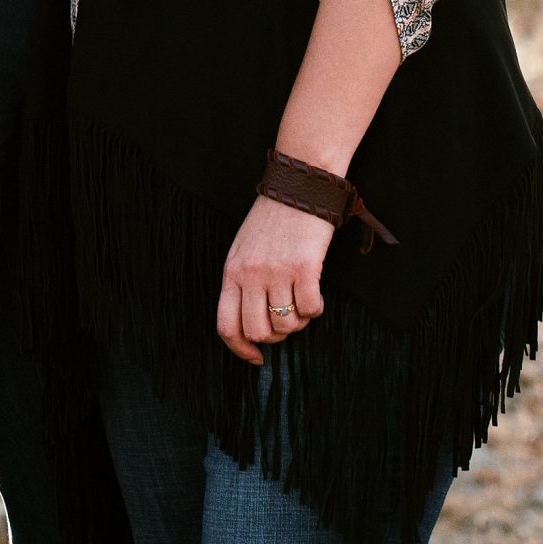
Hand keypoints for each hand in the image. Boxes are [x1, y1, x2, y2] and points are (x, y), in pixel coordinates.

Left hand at [216, 194, 334, 364]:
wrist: (298, 186)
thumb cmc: (273, 219)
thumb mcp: (244, 249)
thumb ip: (242, 282)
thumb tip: (252, 325)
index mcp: (232, 270)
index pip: (226, 326)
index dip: (241, 350)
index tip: (256, 358)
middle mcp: (251, 274)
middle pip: (258, 332)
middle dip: (275, 336)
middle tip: (286, 320)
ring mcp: (277, 271)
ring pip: (286, 325)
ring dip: (298, 321)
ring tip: (301, 300)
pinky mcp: (305, 267)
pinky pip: (311, 310)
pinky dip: (316, 309)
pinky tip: (315, 293)